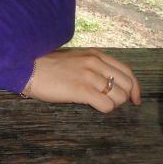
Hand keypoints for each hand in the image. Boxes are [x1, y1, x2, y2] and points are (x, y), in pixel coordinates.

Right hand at [25, 48, 141, 111]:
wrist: (27, 68)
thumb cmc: (48, 65)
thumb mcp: (75, 58)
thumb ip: (93, 65)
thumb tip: (109, 81)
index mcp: (95, 54)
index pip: (127, 71)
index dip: (135, 87)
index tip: (135, 98)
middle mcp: (95, 63)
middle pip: (127, 85)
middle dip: (125, 98)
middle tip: (115, 103)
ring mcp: (89, 76)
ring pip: (119, 97)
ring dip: (112, 104)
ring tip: (97, 103)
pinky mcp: (81, 90)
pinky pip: (106, 105)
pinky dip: (104, 109)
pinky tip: (92, 105)